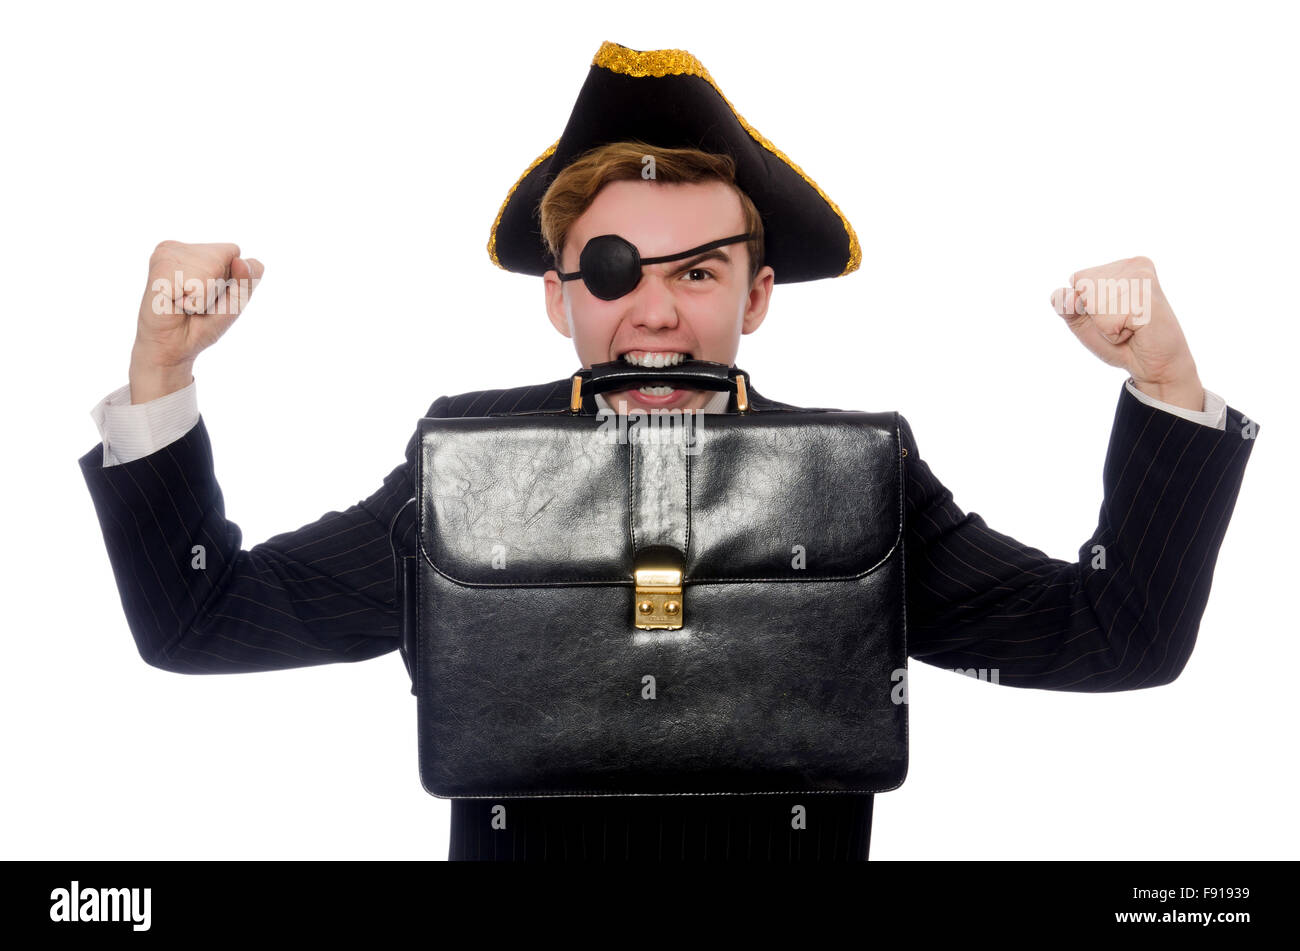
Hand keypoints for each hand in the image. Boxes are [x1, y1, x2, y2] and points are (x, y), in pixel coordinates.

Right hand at [130, 241, 263, 402]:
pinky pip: (196, 281)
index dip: (231, 280)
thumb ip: (247, 280)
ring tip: (184, 302)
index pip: (234, 251)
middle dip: (217, 287)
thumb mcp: (236, 301)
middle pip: (225, 256)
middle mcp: (182, 247)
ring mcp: (168, 253)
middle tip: (194, 301)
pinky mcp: (159, 265)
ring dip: (203, 295)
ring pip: (211, 266)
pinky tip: (176, 302)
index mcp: (198, 251)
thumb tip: (241, 260)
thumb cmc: (203, 323)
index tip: (211, 295)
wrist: (175, 347)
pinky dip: (194, 300)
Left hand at [1050, 256, 1203, 411]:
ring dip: (1105, 326)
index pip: (1076, 279)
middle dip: (1094, 316)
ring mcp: (1142, 278)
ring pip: (1092, 303)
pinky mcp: (1145, 297)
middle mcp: (1134, 265)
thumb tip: (1066, 296)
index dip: (1085, 307)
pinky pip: (1104, 320)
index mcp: (1122, 265)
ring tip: (1130, 328)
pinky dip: (1112, 334)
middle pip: (1082, 288)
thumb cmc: (1119, 342)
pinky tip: (1136, 332)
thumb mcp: (1082, 321)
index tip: (1112, 316)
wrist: (1153, 366)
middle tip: (1123, 324)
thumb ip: (1065, 305)